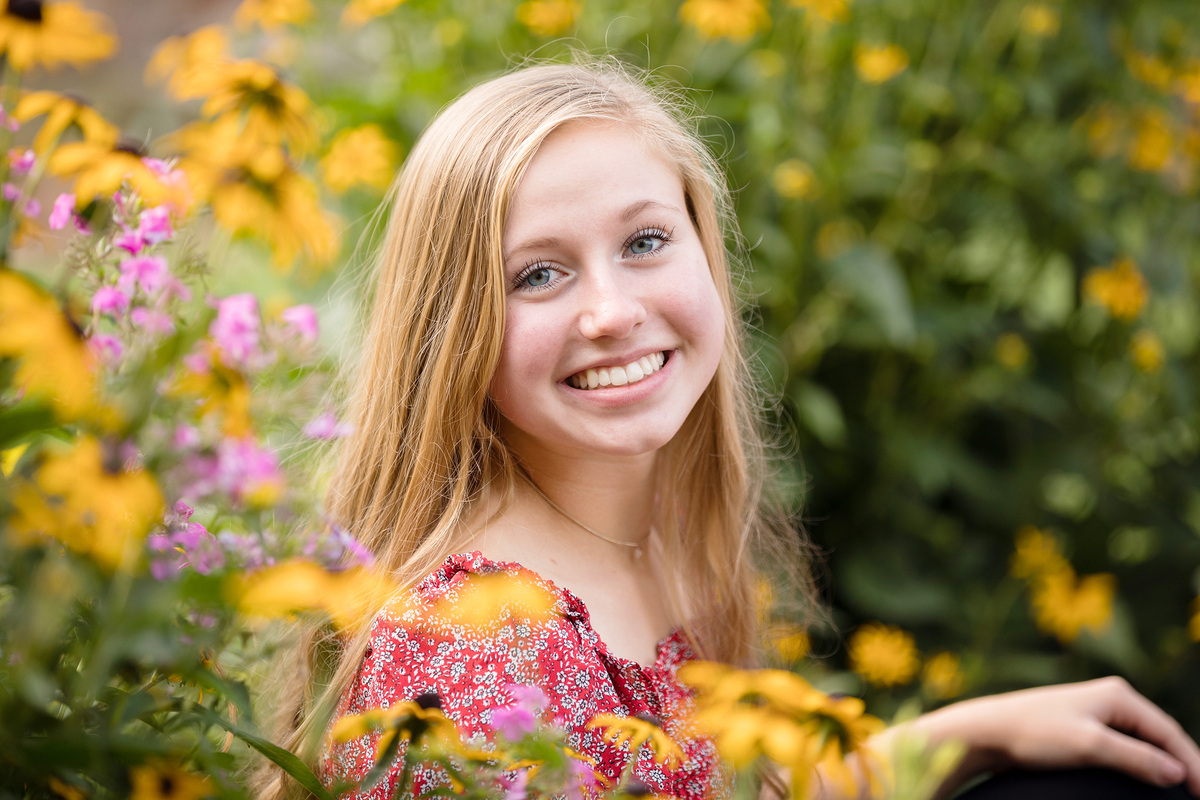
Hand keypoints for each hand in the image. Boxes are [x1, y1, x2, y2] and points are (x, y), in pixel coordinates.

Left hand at [908, 676, 1199, 797]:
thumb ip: (1135, 758)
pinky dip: (1142, 762)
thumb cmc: (1033, 733)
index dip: (1193, 764)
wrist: (987, 730)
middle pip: (1161, 735)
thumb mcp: (1088, 746)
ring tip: (1183, 791)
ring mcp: (1097, 711)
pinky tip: (1148, 779)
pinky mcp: (1083, 726)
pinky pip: (1125, 745)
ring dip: (1164, 764)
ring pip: (1144, 741)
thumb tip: (1175, 772)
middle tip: (1199, 795)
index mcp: (1118, 695)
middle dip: (1184, 764)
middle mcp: (1111, 698)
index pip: (1170, 732)